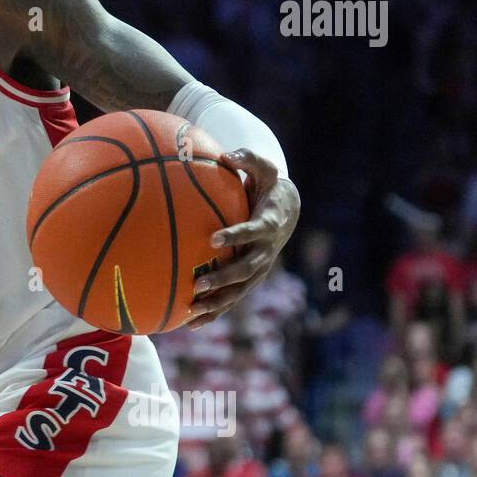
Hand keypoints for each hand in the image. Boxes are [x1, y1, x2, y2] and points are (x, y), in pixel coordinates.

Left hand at [185, 149, 299, 329]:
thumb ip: (247, 159)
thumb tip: (227, 154)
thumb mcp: (264, 168)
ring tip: (191, 311)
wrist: (288, 210)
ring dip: (217, 303)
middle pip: (246, 270)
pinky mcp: (251, 279)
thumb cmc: (268, 185)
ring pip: (239, 291)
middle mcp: (267, 250)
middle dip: (223, 279)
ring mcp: (260, 268)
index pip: (252, 232)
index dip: (235, 236)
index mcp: (269, 224)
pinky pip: (232, 298)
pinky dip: (213, 312)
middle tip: (199, 284)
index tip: (213, 239)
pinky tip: (189, 323)